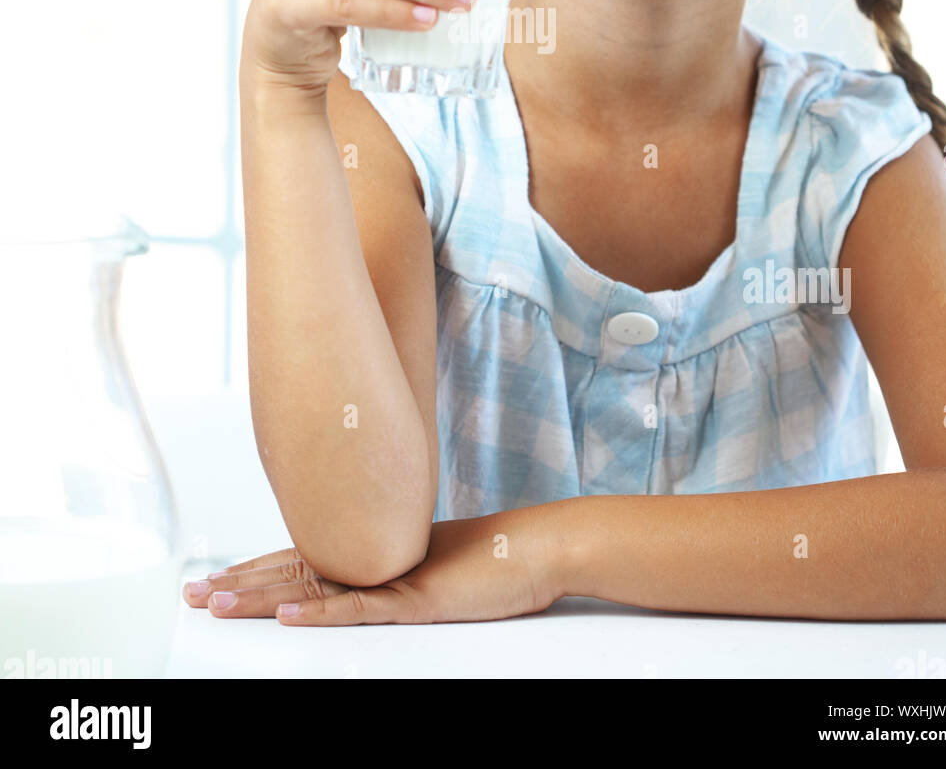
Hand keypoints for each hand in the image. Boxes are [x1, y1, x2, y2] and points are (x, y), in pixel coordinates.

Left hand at [181, 508, 566, 625]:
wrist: (534, 549)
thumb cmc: (490, 562)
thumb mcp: (428, 570)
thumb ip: (389, 574)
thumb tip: (361, 581)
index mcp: (370, 551)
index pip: (299, 561)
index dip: (254, 569)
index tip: (214, 578)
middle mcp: (371, 557)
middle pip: (291, 571)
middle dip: (238, 583)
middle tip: (191, 593)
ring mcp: (390, 576)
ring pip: (312, 588)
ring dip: (260, 597)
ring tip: (216, 603)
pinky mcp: (415, 600)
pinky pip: (360, 609)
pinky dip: (320, 614)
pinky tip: (287, 617)